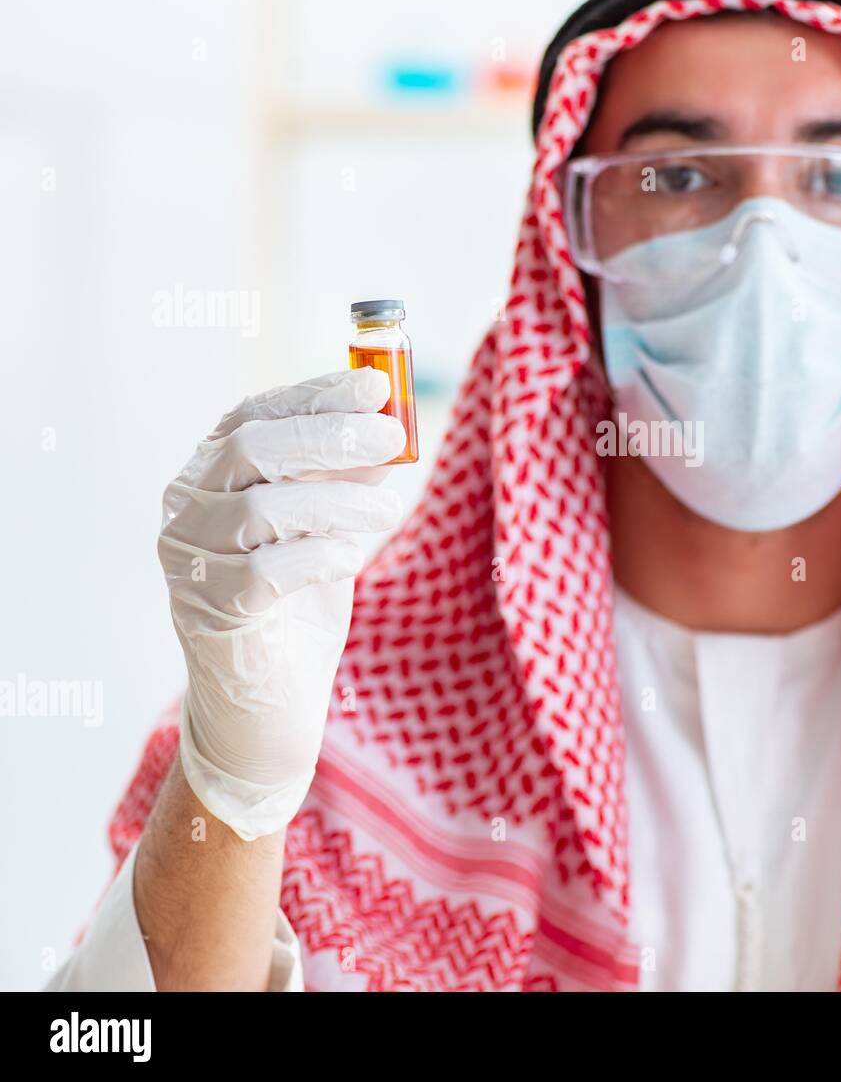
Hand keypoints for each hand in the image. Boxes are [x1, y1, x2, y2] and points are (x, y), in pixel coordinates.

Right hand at [158, 368, 406, 839]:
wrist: (268, 715)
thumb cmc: (299, 612)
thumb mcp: (329, 531)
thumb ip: (345, 480)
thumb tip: (389, 423)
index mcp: (210, 480)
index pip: (252, 415)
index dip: (315, 394)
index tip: (376, 385)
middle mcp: (186, 513)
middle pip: (251, 447)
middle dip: (330, 435)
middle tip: (394, 437)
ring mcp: (189, 564)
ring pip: (262, 507)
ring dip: (338, 501)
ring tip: (387, 511)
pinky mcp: (209, 614)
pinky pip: (267, 570)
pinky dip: (322, 556)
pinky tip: (354, 559)